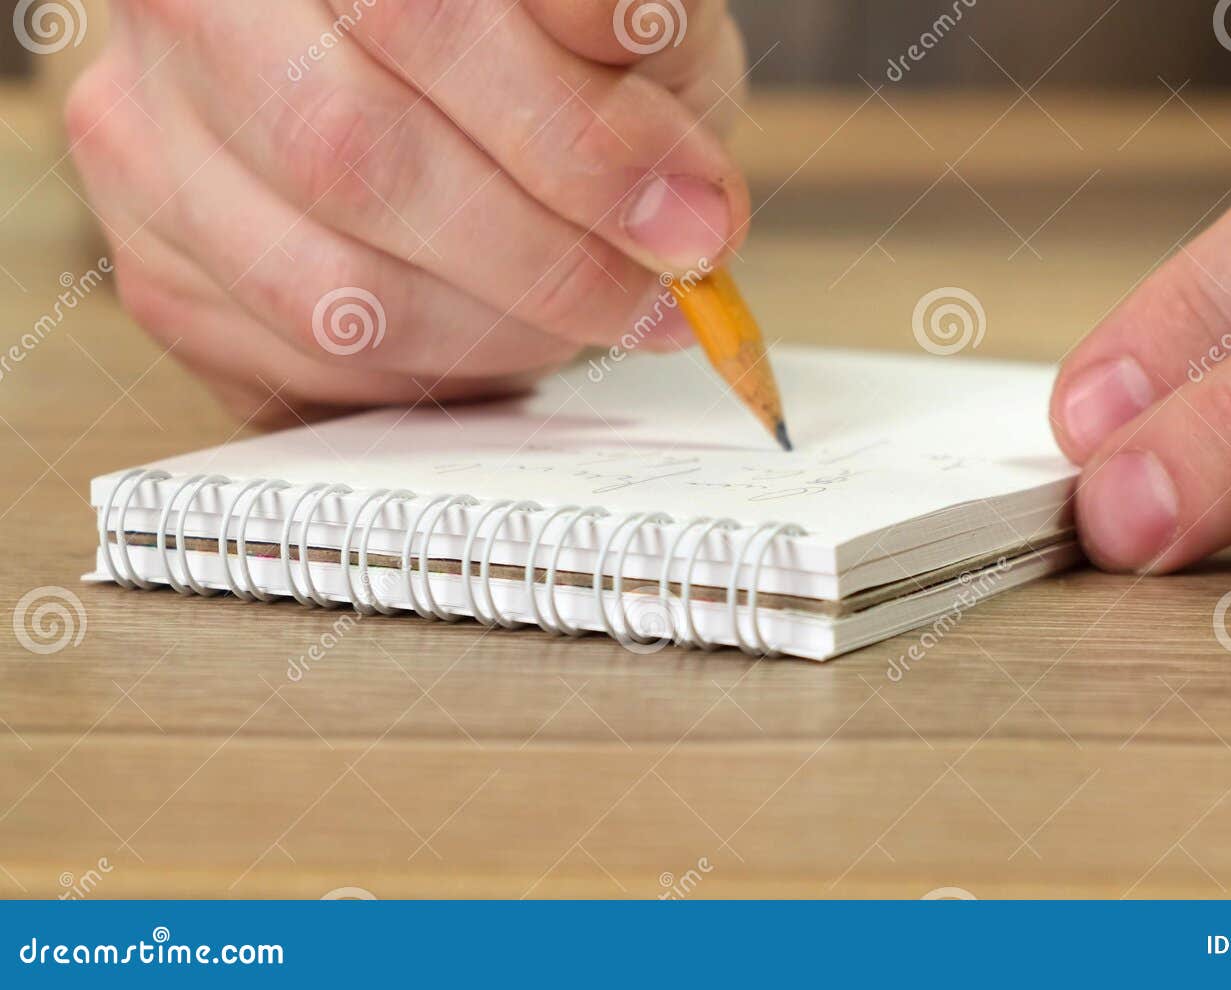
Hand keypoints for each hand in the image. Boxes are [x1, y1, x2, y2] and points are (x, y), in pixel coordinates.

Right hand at [65, 0, 747, 422]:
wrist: (418, 78)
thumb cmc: (532, 41)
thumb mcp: (621, 18)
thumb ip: (640, 61)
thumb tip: (681, 204)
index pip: (428, 18)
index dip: (575, 139)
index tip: (690, 222)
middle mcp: (194, 6)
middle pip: (357, 155)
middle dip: (544, 259)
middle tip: (655, 296)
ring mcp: (146, 134)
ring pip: (327, 286)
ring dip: (496, 329)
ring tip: (585, 315)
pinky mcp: (151, 258)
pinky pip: (302, 360)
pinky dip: (431, 371)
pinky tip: (495, 332)